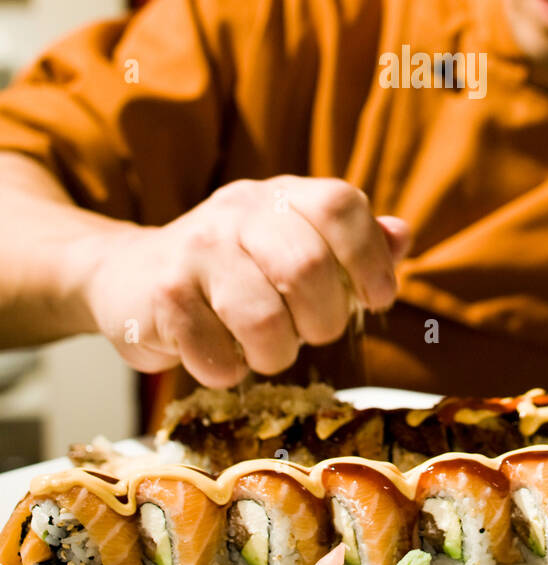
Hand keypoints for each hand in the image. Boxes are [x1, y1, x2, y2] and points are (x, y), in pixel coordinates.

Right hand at [81, 176, 410, 386]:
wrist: (128, 275)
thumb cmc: (234, 269)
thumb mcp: (294, 244)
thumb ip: (352, 244)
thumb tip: (402, 236)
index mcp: (281, 195)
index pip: (339, 205)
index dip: (369, 257)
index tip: (375, 298)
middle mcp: (238, 210)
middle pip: (307, 267)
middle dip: (323, 319)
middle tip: (313, 334)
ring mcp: (196, 250)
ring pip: (262, 319)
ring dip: (276, 352)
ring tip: (267, 349)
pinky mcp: (162, 296)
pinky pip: (216, 354)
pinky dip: (228, 370)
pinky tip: (220, 355)